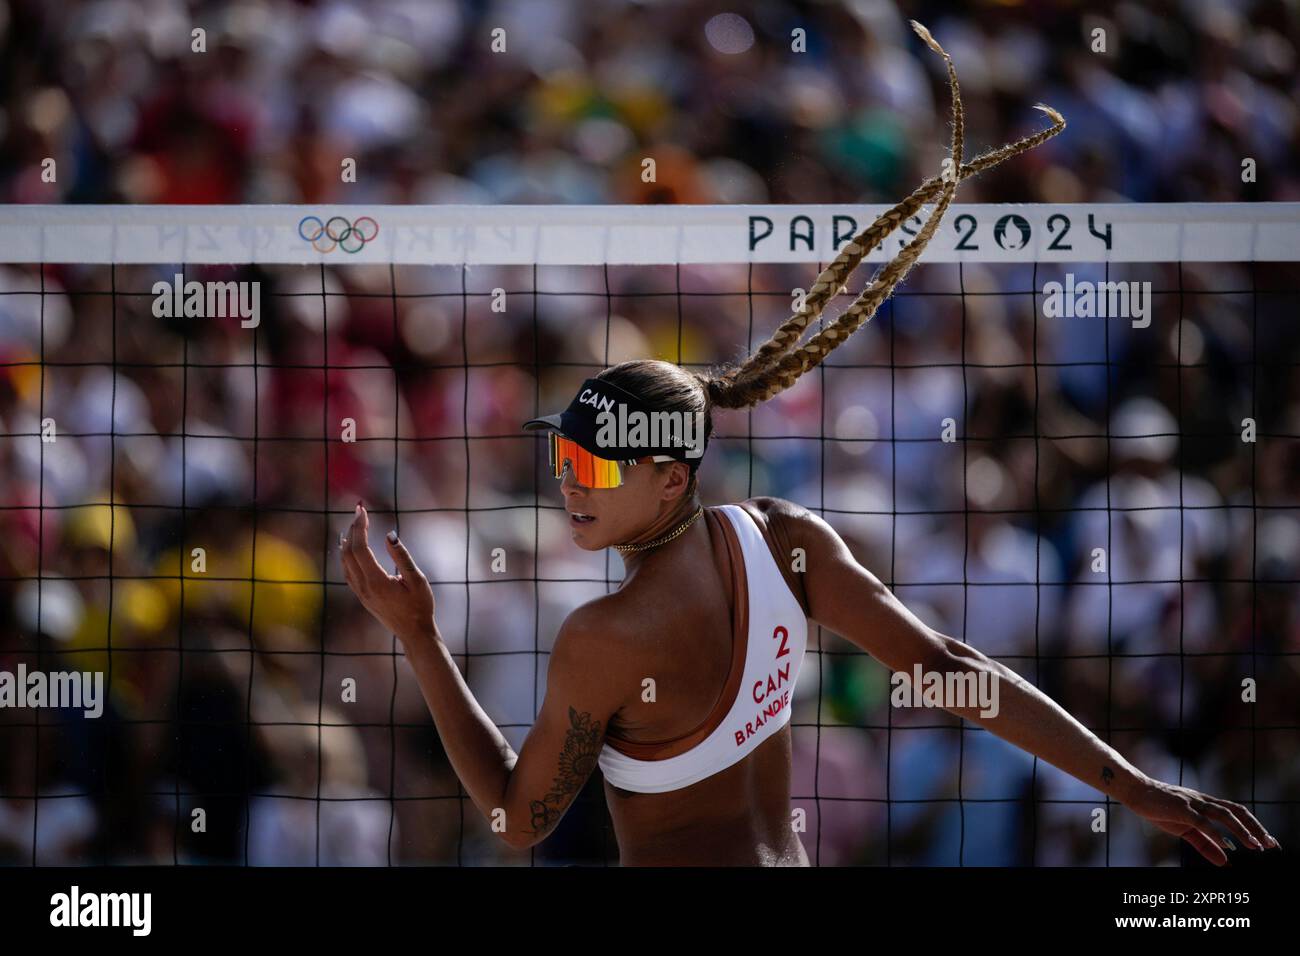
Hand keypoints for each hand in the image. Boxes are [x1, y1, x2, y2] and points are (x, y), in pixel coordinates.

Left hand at [339, 503, 435, 642]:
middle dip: (352, 529)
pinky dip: (346, 554)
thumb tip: (390, 535)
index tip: (363, 509)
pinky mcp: (362, 596)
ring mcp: (360, 593)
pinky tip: (350, 546)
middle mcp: (364, 587)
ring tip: (355, 523)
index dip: (359, 527)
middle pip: (348, 552)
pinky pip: (347, 570)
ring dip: (347, 540)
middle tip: (360, 511)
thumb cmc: (420, 606)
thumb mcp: (417, 580)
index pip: (360, 548)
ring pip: (344, 561)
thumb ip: (402, 557)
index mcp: (377, 582)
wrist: (414, 633)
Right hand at [1122, 775, 1278, 864]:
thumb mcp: (1184, 830)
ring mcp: (1192, 803)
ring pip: (1223, 814)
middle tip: (1269, 844)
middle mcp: (1203, 801)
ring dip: (1241, 830)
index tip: (1268, 841)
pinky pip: (1202, 821)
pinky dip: (1216, 834)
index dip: (1254, 825)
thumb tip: (1226, 862)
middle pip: (1236, 811)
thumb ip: (1205, 845)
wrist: (1134, 791)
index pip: (1236, 812)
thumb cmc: (1158, 808)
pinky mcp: (1180, 808)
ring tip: (1254, 845)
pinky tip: (1227, 845)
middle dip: (1255, 828)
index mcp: (1206, 804)